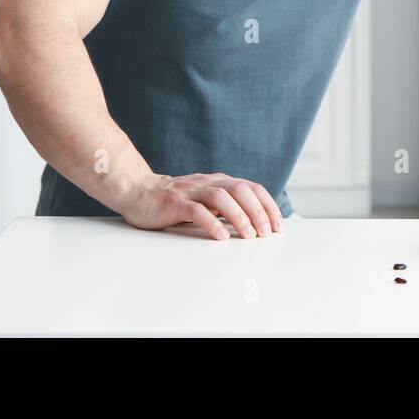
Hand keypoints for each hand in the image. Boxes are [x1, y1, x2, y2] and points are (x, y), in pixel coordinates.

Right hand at [118, 171, 284, 239]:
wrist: (139, 192)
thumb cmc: (176, 201)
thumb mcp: (206, 199)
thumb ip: (227, 206)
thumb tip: (256, 224)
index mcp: (219, 181)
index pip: (252, 188)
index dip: (268, 205)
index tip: (279, 225)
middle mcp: (208, 182)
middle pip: (241, 190)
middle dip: (258, 212)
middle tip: (267, 233)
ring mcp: (191, 191)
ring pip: (222, 197)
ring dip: (239, 216)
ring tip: (249, 235)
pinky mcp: (175, 203)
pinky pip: (196, 210)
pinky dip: (211, 223)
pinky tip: (220, 237)